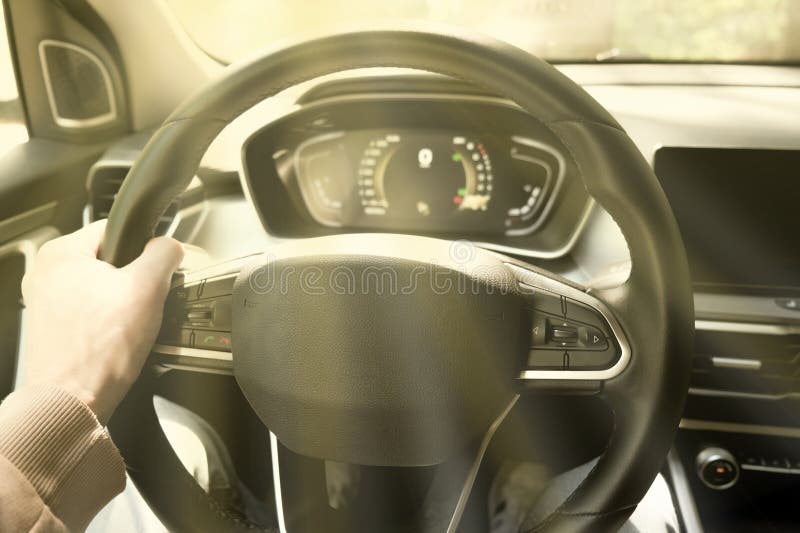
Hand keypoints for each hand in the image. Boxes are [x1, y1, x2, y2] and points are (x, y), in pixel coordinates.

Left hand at [20, 221, 183, 423]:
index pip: (117, 229)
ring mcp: (45, 302)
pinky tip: (116, 339)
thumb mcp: (148, 288)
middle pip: (111, 261)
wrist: (72, 402)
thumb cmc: (98, 351)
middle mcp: (45, 274)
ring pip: (102, 288)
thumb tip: (171, 246)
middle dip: (134, 280)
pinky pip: (91, 312)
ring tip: (129, 325)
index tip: (158, 269)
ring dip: (122, 303)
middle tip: (144, 303)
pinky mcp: (52, 328)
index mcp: (61, 253)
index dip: (146, 247)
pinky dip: (107, 322)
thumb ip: (164, 254)